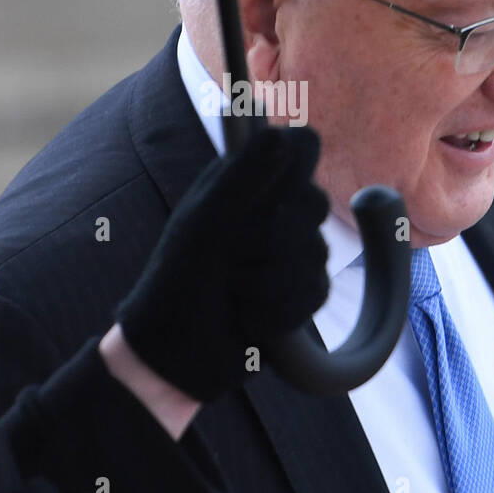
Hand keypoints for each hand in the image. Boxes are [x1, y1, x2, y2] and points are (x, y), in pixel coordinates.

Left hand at [116, 125, 330, 401]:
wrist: (175, 358)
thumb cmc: (176, 283)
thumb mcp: (203, 224)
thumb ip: (242, 178)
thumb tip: (280, 134)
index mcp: (244, 181)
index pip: (301, 144)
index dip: (297, 165)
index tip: (270, 196)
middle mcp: (272, 210)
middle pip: (316, 203)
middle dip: (273, 240)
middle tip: (232, 257)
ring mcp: (289, 252)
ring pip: (318, 254)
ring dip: (269, 282)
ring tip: (234, 293)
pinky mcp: (301, 293)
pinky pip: (317, 293)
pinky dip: (279, 311)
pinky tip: (249, 317)